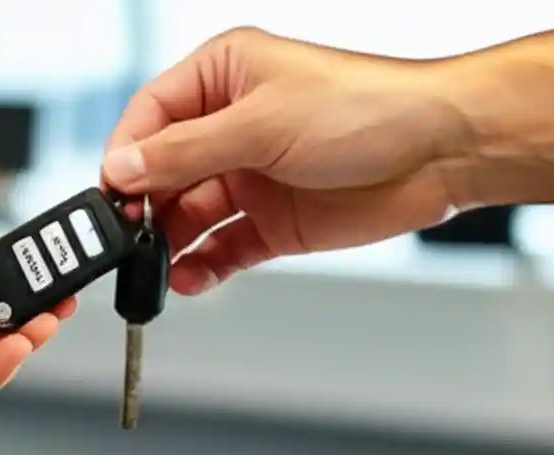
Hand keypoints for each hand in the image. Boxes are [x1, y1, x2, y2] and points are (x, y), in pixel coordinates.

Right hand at [101, 27, 474, 292]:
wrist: (442, 151)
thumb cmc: (369, 106)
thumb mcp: (261, 123)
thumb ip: (184, 152)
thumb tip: (124, 169)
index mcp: (222, 77)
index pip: (150, 116)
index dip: (126, 155)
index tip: (110, 194)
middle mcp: (230, 126)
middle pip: (161, 171)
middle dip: (142, 206)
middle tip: (126, 239)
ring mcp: (250, 176)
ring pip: (186, 215)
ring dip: (166, 242)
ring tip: (152, 267)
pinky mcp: (271, 222)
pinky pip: (220, 248)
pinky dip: (200, 266)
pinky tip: (187, 278)